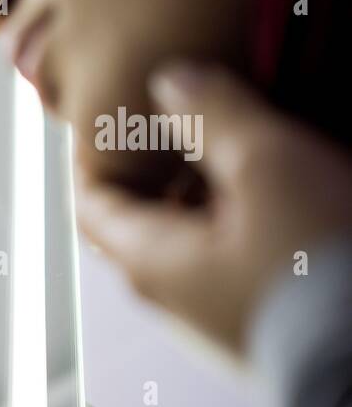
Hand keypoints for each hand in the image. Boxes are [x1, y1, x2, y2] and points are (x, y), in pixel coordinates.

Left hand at [75, 61, 351, 355]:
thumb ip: (215, 117)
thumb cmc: (317, 270)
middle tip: (176, 124)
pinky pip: (232, 262)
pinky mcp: (261, 323)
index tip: (104, 121)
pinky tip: (275, 199)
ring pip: (191, 241)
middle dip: (153, 170)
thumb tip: (172, 82)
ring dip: (202, 193)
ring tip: (235, 150)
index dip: (91, 157)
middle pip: (140, 222)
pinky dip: (237, 222)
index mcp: (148, 261)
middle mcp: (172, 297)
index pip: (90, 205)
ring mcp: (216, 316)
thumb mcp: (266, 166)